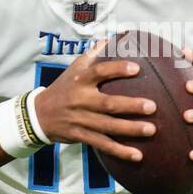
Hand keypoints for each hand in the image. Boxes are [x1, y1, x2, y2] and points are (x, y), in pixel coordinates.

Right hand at [32, 39, 156, 162]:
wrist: (39, 115)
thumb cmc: (64, 87)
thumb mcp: (74, 68)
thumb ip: (94, 54)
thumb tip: (116, 38)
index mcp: (81, 80)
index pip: (99, 72)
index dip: (117, 69)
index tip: (137, 68)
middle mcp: (80, 100)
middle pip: (108, 104)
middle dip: (130, 106)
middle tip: (153, 106)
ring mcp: (81, 120)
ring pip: (107, 126)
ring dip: (130, 129)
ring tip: (151, 130)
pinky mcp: (81, 136)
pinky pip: (102, 144)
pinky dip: (119, 151)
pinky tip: (137, 155)